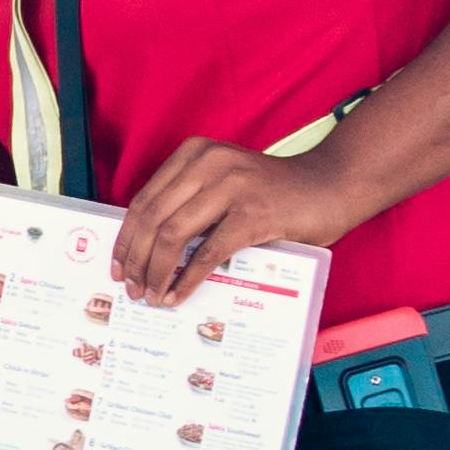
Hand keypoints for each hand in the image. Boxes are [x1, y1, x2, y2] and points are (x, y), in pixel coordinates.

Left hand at [109, 132, 361, 302]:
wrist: (330, 186)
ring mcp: (231, 187)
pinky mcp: (253, 215)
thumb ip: (190, 200)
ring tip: (152, 295)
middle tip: (131, 289)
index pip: (144, 200)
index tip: (118, 266)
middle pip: (153, 219)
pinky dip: (188, 279)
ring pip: (174, 236)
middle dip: (136, 260)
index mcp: (194, 153)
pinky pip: (209, 253)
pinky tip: (179, 295)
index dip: (126, 238)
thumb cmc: (274, 191)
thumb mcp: (223, 182)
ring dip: (157, 272)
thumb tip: (147, 247)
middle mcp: (208, 164)